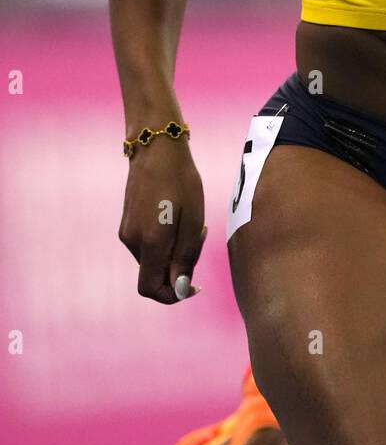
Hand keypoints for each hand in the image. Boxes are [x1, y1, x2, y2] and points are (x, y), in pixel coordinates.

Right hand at [118, 139, 207, 303]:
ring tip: (192, 223)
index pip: (151, 289)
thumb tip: (181, 288)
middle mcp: (132, 241)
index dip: (173, 295)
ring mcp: (127, 232)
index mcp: (150, 242)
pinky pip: (147, 244)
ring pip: (152, 259)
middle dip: (179, 268)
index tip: (194, 285)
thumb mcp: (193, 219)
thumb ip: (186, 256)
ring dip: (174, 252)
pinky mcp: (127, 223)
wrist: (156, 148)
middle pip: (154, 274)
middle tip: (200, 238)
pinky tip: (178, 218)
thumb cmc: (180, 180)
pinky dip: (164, 241)